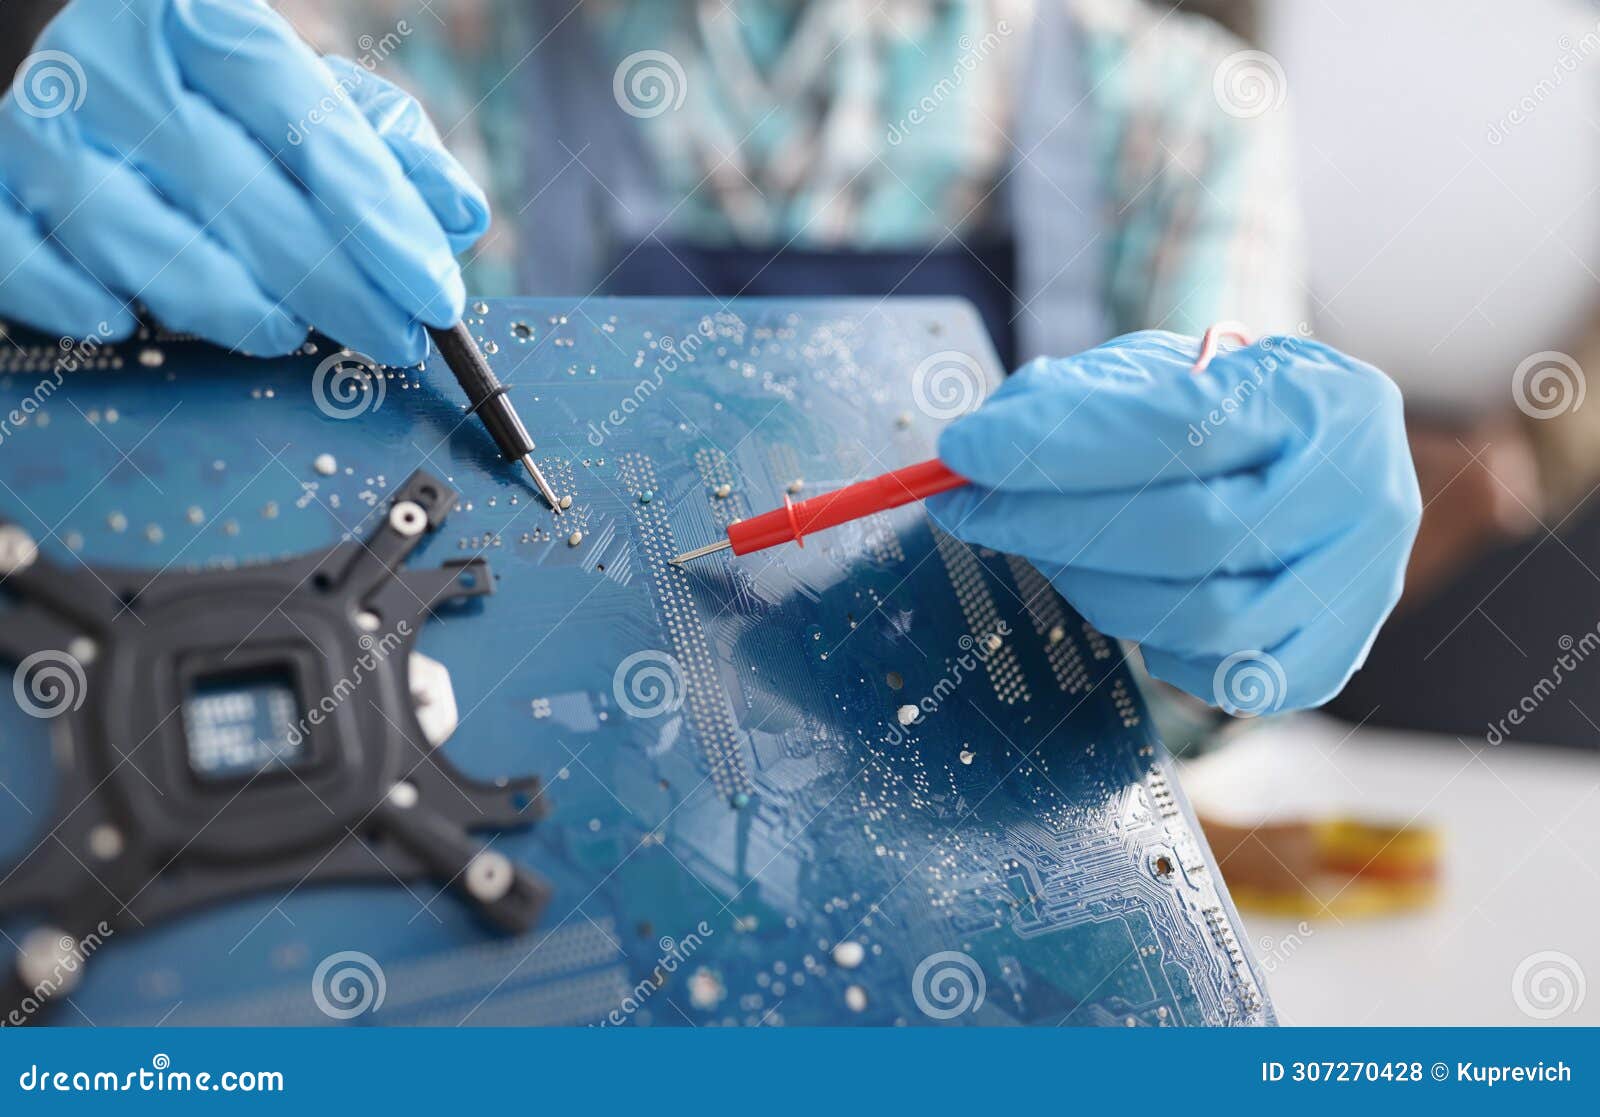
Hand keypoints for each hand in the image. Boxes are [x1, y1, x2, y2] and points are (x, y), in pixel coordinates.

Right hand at [0, 0, 488, 363]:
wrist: (69, 50)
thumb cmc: (202, 80)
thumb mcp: (295, 87)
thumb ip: (379, 146)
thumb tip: (458, 214)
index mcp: (201, 20)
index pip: (308, 124)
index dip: (380, 219)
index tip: (433, 292)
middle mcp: (113, 64)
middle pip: (239, 192)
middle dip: (333, 284)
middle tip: (392, 336)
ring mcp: (37, 125)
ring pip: (139, 238)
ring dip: (225, 303)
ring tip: (283, 332)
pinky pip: (23, 260)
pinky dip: (75, 300)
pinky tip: (125, 321)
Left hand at [926, 331, 1422, 714]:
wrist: (1320, 464)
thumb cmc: (1226, 411)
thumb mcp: (1161, 372)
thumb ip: (1074, 398)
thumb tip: (977, 449)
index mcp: (1324, 400)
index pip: (1178, 428)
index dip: (1058, 448)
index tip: (963, 453)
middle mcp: (1364, 497)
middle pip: (1189, 535)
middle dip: (1054, 526)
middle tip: (972, 510)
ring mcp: (1360, 591)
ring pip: (1199, 619)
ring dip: (1090, 587)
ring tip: (1045, 546)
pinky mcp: (1330, 660)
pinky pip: (1215, 677)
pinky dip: (1149, 642)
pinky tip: (1128, 593)